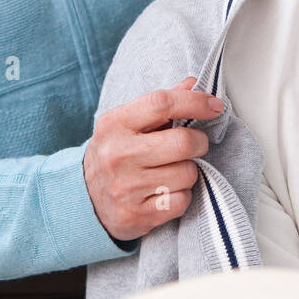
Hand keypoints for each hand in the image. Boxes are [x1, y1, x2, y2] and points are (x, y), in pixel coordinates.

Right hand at [83, 77, 223, 241]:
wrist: (84, 199)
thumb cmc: (115, 154)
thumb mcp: (127, 124)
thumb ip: (160, 105)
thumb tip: (193, 83)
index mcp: (114, 124)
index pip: (161, 103)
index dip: (194, 102)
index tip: (214, 106)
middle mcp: (118, 154)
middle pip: (183, 142)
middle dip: (199, 143)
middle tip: (194, 145)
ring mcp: (126, 187)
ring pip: (187, 173)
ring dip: (188, 172)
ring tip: (171, 172)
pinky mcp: (136, 214)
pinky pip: (181, 201)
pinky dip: (181, 196)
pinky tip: (164, 193)